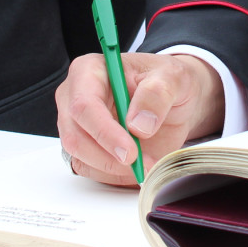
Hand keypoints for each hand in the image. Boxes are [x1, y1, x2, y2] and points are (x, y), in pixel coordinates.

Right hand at [56, 52, 224, 186]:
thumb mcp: (173, 77)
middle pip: (75, 136)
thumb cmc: (166, 82)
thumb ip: (157, 94)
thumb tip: (138, 123)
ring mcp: (75, 125)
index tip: (130, 151)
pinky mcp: (84, 147)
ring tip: (147, 162)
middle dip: (109, 157)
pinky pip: (90, 170)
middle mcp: (74, 97)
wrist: (173, 100)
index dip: (104, 131)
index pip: (84, 105)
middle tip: (143, 164)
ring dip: (115, 169)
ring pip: (81, 157)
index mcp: (89, 71)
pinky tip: (137, 166)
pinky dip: (114, 175)